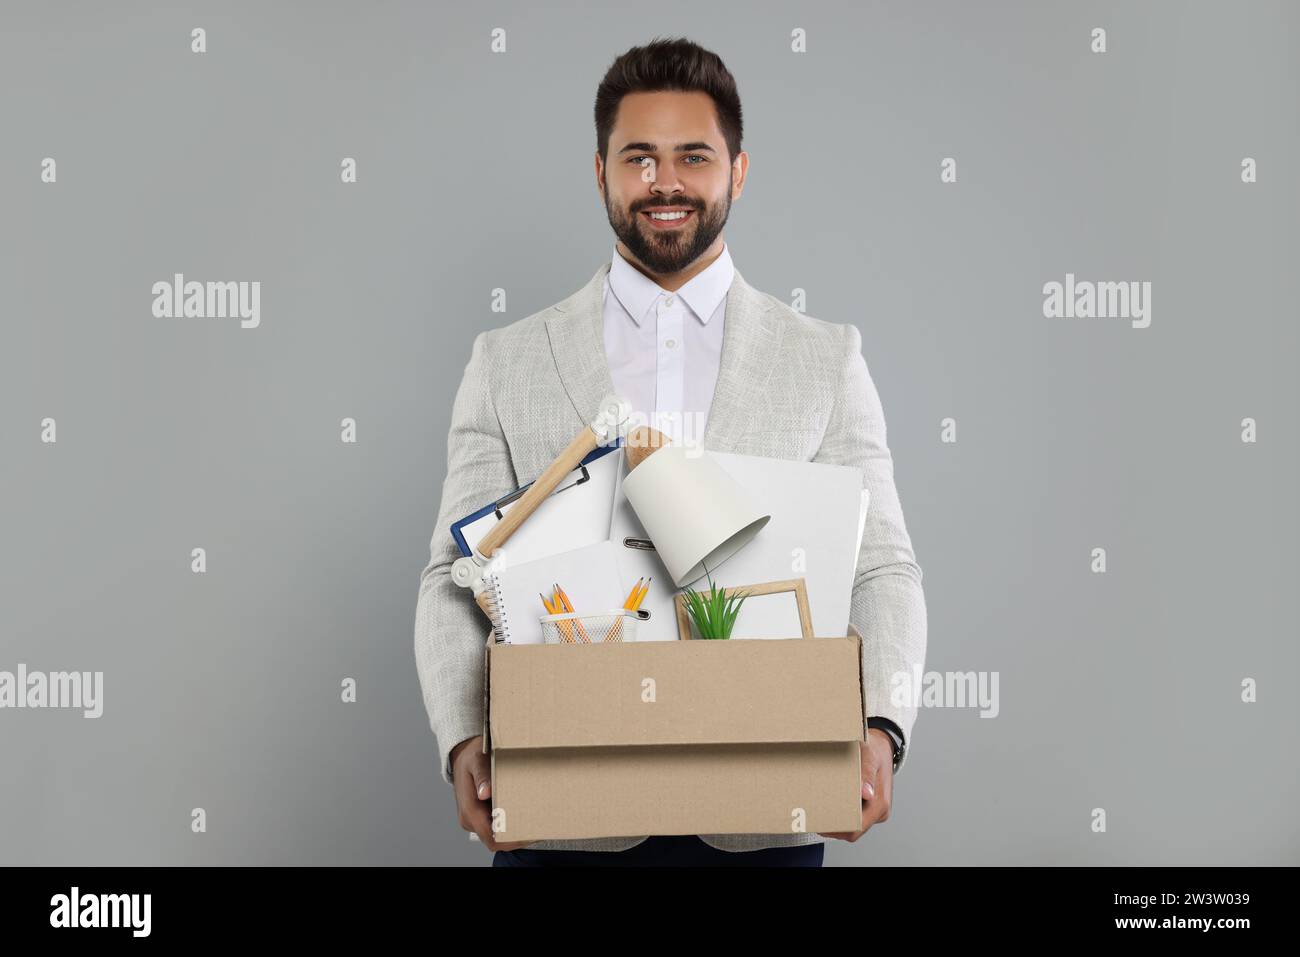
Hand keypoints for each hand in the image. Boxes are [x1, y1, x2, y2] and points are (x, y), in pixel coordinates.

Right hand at [450, 736, 531, 851]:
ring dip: (513, 829)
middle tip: (538, 826)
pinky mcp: (479, 816)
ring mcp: (474, 819)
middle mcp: (470, 819)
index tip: (530, 834)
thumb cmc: (471, 756)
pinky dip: (509, 821)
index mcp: (469, 810)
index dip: (512, 840)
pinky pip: (495, 825)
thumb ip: (482, 776)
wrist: (462, 755)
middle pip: (496, 839)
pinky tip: (522, 811)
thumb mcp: (476, 760)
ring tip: (533, 818)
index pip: (492, 838)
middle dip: (516, 836)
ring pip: (496, 834)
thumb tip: (485, 793)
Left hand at [817, 728, 894, 841]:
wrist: (882, 744)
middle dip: (833, 824)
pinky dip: (841, 811)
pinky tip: (829, 801)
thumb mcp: (869, 754)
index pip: (856, 828)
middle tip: (813, 814)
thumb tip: (866, 794)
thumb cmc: (874, 748)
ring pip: (853, 823)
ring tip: (819, 808)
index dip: (836, 828)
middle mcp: (879, 810)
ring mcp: (875, 810)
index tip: (819, 821)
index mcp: (880, 803)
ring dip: (837, 818)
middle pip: (852, 829)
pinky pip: (854, 815)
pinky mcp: (870, 806)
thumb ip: (867, 772)